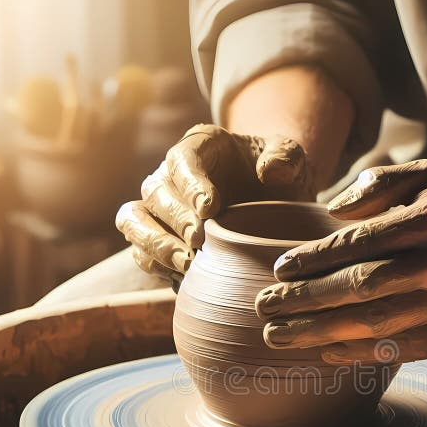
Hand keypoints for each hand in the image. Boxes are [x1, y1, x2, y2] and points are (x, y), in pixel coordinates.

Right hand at [116, 124, 313, 280]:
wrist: (272, 204)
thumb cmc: (278, 178)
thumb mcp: (292, 160)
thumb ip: (286, 157)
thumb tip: (269, 172)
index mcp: (200, 147)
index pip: (182, 160)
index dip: (190, 184)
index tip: (209, 208)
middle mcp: (170, 175)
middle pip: (155, 192)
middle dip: (174, 219)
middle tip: (199, 240)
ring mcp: (159, 208)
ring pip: (135, 222)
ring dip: (155, 245)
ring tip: (185, 263)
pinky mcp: (159, 239)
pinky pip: (141, 252)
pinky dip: (156, 266)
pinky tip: (182, 279)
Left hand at [255, 159, 426, 363]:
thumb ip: (383, 183)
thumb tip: (334, 210)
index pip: (365, 241)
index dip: (317, 258)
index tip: (280, 269)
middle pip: (363, 287)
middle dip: (306, 299)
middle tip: (264, 307)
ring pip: (376, 324)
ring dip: (320, 332)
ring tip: (277, 335)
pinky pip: (399, 350)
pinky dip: (357, 353)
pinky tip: (322, 351)